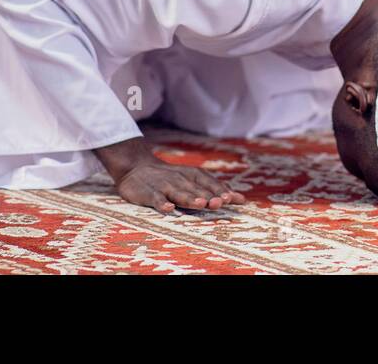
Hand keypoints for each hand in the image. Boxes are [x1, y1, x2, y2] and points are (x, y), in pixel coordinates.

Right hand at [95, 137, 244, 213]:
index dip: (221, 191)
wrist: (136, 168)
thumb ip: (215, 190)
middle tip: (221, 203)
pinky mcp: (149, 193)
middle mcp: (181, 179)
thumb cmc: (171, 178)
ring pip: (179, 193)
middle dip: (209, 196)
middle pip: (197, 189)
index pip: (210, 183)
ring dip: (190, 198)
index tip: (234, 199)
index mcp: (193, 176)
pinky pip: (155, 199)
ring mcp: (164, 186)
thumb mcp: (193, 180)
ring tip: (200, 204)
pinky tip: (168, 209)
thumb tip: (241, 199)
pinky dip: (161, 203)